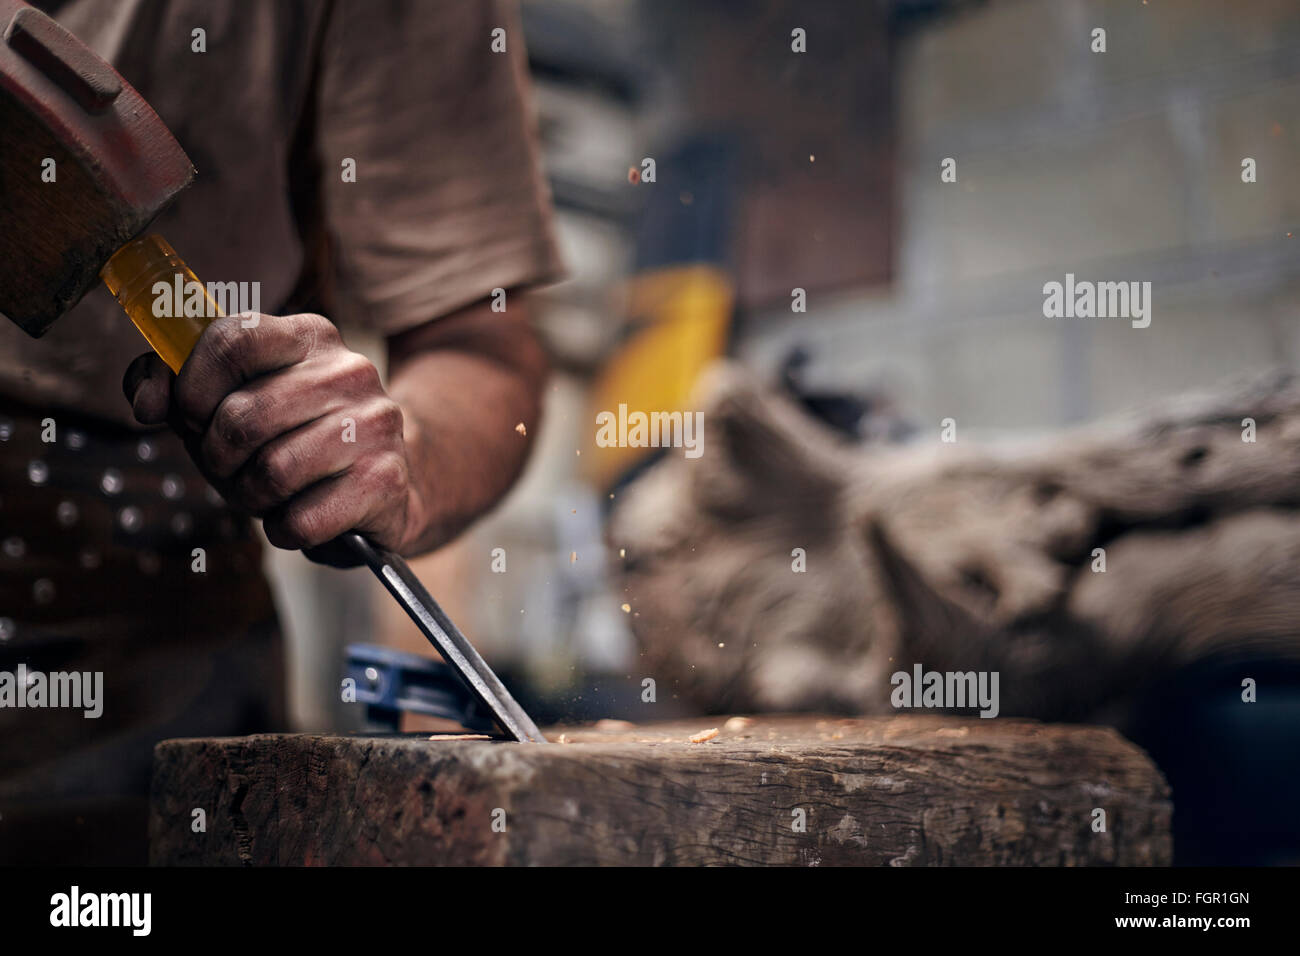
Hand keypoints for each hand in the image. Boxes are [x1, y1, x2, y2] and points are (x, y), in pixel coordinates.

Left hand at [124, 313, 416, 563]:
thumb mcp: (234, 400)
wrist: (385, 483)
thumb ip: (175, 386)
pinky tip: (298, 517)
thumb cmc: (293, 438)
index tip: (192, 416)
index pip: (232, 339)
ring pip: (274, 472)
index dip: (194, 387)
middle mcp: (350, 371)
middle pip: (244, 416)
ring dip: (252, 498)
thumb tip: (147, 404)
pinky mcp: (384, 480)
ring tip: (266, 494)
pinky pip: (303, 519)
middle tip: (230, 468)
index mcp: (309, 336)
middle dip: (219, 458)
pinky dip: (285, 530)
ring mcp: (374, 425)